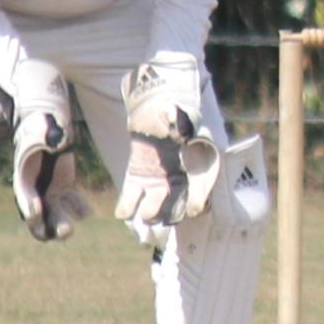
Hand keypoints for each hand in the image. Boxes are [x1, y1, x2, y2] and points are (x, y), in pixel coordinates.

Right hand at [7, 59, 90, 240]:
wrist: (46, 119)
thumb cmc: (42, 122)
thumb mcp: (44, 129)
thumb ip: (50, 137)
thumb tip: (59, 141)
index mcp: (23, 173)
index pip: (23, 195)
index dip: (29, 207)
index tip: (37, 213)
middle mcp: (35, 184)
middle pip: (39, 211)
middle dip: (49, 224)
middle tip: (64, 231)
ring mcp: (48, 185)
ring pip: (54, 211)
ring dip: (62, 221)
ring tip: (70, 229)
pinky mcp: (62, 184)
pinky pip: (70, 200)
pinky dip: (77, 207)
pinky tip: (87, 212)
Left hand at [116, 55, 220, 226]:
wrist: (156, 107)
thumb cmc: (175, 111)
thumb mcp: (181, 115)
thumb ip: (180, 124)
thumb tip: (177, 131)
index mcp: (196, 168)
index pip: (200, 190)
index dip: (198, 200)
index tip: (195, 208)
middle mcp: (179, 179)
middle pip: (177, 205)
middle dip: (171, 213)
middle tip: (165, 215)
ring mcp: (158, 181)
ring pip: (155, 206)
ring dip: (151, 213)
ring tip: (145, 214)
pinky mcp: (138, 178)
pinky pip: (133, 196)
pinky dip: (128, 206)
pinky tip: (123, 212)